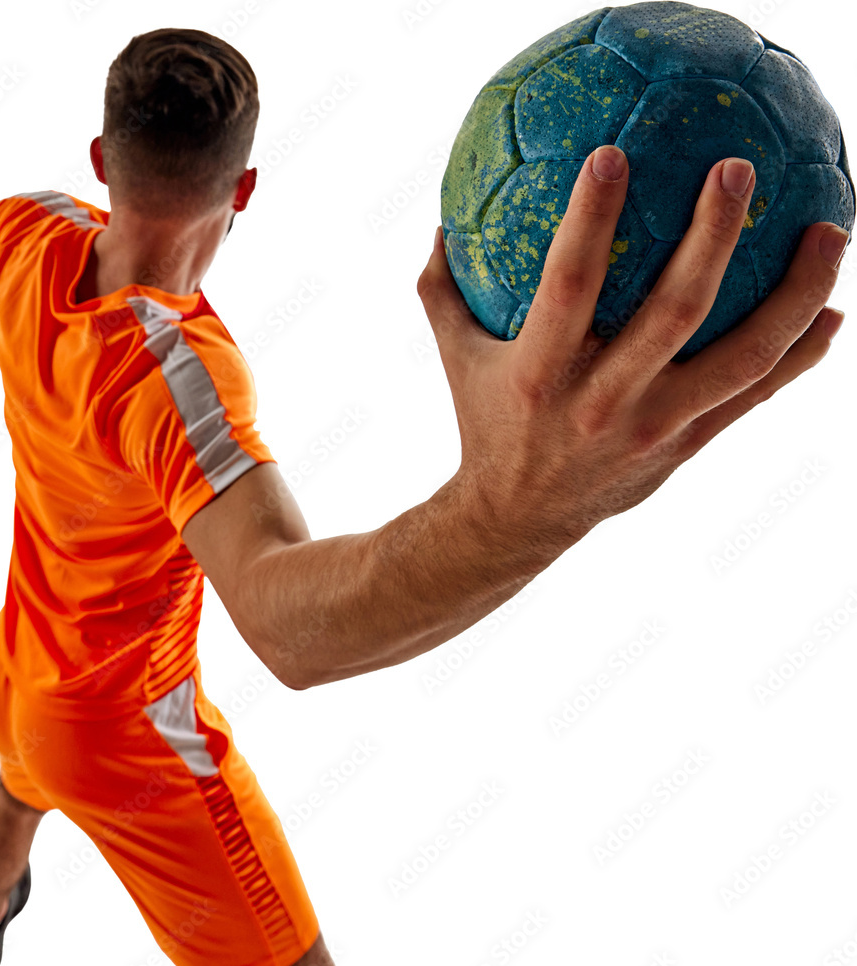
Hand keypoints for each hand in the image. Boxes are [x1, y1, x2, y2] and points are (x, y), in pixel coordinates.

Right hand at [418, 145, 848, 551]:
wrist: (519, 517)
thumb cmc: (485, 424)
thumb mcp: (453, 357)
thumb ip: (442, 290)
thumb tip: (441, 218)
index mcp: (541, 374)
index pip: (569, 285)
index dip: (590, 220)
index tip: (612, 153)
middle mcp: (603, 401)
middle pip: (675, 312)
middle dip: (712, 236)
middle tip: (738, 167)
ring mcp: (655, 428)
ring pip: (742, 359)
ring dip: (794, 295)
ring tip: (830, 234)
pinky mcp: (687, 446)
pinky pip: (755, 396)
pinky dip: (800, 355)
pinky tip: (830, 314)